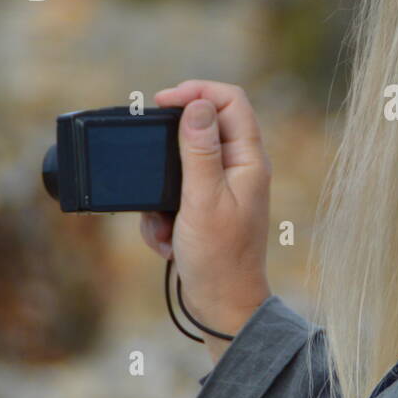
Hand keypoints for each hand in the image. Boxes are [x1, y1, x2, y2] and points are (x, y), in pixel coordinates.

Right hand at [140, 81, 271, 357]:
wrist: (221, 305)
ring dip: (162, 189)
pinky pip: (174, 194)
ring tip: (164, 219)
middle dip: (169, 145)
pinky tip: (167, 239)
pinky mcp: (204, 208)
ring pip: (181, 163)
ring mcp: (222, 187)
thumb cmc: (219, 257)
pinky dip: (163, 215)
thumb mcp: (203, 198)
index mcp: (249, 160)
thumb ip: (200, 150)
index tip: (162, 102)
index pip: (230, 101)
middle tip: (148, 157)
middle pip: (203, 127)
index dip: (197, 92)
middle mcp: (240, 168)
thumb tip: (197, 105)